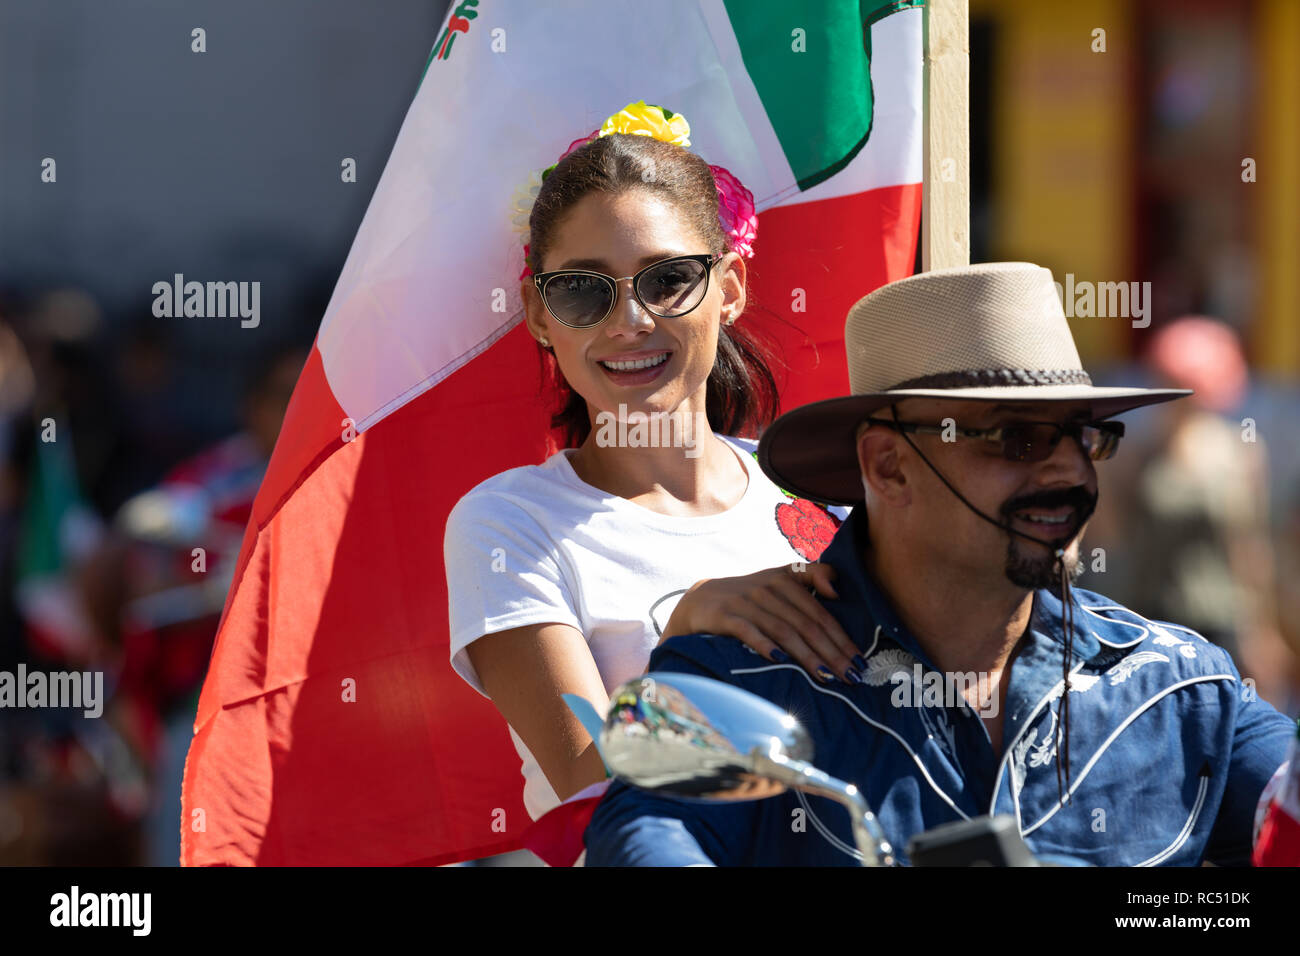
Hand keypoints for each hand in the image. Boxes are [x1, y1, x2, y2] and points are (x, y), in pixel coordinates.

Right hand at [659, 563, 863, 684]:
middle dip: (832, 653)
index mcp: (785, 579)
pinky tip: (779, 661)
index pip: (820, 613)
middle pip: (806, 625)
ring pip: (784, 631)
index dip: (841, 637)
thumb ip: (811, 576)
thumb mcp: (778, 579)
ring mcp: (745, 601)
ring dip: (807, 656)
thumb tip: (837, 591)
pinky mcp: (724, 615)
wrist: (700, 600)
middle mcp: (768, 588)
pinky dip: (765, 645)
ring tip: (826, 677)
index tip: (859, 661)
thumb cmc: (749, 595)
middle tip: (851, 677)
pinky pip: (748, 631)